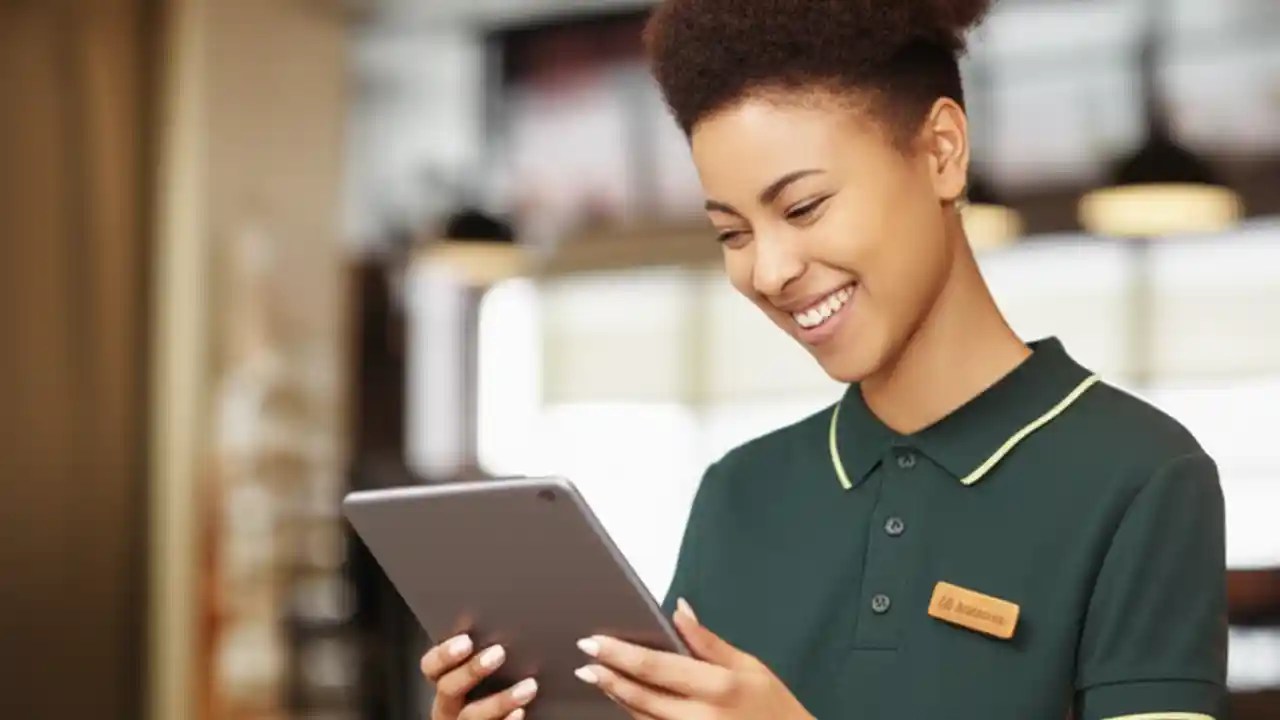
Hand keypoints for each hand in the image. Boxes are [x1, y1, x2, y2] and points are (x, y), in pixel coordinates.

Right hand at [420, 634, 538, 719]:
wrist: (524, 712)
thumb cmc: (505, 682)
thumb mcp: (491, 667)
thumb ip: (489, 650)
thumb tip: (509, 623)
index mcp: (445, 682)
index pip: (431, 666)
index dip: (444, 654)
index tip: (466, 640)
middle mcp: (447, 707)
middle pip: (447, 689)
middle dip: (471, 670)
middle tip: (499, 652)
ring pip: (470, 716)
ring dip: (499, 700)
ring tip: (529, 686)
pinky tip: (520, 711)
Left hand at [574, 598, 815, 719]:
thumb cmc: (774, 707)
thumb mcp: (749, 667)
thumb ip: (708, 642)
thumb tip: (678, 611)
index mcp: (718, 686)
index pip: (656, 667)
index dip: (619, 654)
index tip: (593, 642)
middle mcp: (700, 717)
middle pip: (640, 695)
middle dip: (608, 677)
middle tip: (583, 662)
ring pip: (641, 717)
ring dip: (617, 696)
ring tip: (597, 678)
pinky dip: (635, 715)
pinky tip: (624, 700)